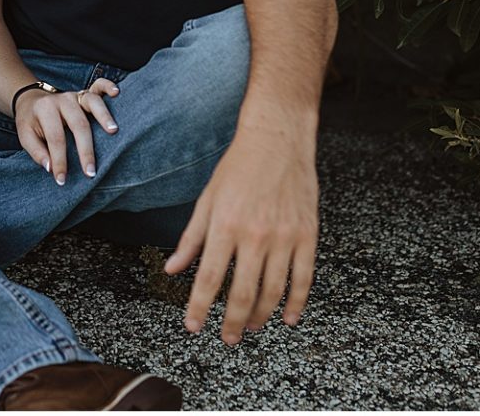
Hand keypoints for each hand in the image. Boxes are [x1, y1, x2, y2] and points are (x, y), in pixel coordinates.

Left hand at [15, 78, 118, 184]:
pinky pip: (99, 86)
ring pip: (92, 103)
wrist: (32, 101)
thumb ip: (37, 152)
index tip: (62, 179)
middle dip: (85, 150)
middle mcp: (62, 100)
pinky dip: (108, 86)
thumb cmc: (31, 122)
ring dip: (104, 116)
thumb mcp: (25, 136)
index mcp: (45, 110)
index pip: (55, 138)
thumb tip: (50, 168)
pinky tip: (116, 93)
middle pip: (78, 124)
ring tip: (113, 131)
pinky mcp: (85, 93)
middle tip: (90, 172)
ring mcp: (75, 95)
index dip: (59, 160)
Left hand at [164, 126, 317, 343]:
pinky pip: (303, 279)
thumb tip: (171, 268)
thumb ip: (191, 238)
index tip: (193, 326)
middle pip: (243, 293)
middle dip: (232, 322)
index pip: (209, 278)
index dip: (200, 307)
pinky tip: (287, 318)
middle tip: (226, 338)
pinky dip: (296, 303)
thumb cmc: (237, 168)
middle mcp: (255, 235)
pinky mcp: (307, 236)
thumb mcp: (206, 199)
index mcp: (225, 225)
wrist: (277, 141)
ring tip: (250, 328)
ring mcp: (285, 237)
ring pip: (274, 291)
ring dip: (261, 316)